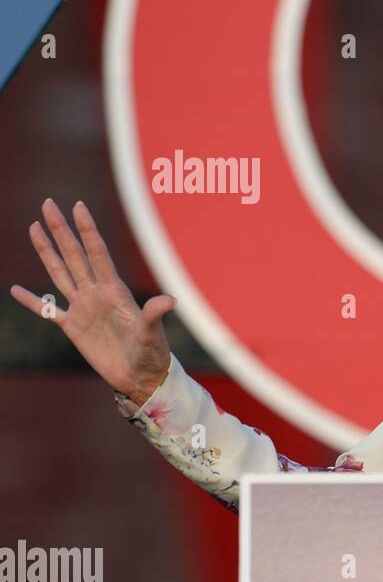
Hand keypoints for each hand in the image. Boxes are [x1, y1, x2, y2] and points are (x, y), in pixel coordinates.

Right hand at [10, 199, 174, 403]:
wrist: (140, 377)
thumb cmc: (152, 354)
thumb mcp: (153, 334)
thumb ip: (155, 316)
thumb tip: (168, 300)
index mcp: (115, 291)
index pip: (98, 253)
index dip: (88, 230)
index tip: (78, 207)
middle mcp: (97, 293)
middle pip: (74, 255)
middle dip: (61, 230)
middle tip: (48, 204)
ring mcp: (83, 308)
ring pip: (60, 273)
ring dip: (46, 252)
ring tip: (34, 228)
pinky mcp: (73, 327)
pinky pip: (48, 311)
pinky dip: (32, 301)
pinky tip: (16, 290)